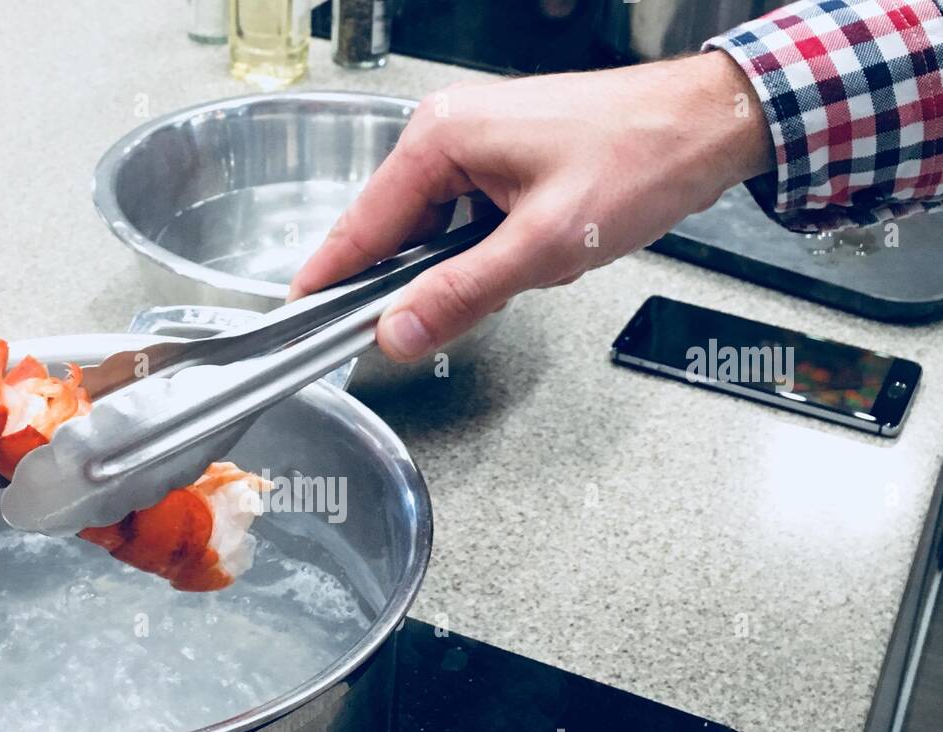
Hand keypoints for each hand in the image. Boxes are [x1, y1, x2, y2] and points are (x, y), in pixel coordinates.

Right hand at [289, 51, 772, 361]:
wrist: (706, 124)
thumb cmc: (637, 160)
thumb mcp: (543, 246)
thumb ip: (460, 294)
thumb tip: (394, 333)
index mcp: (439, 140)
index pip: (360, 225)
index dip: (330, 279)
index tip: (299, 320)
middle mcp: (445, 133)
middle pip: (394, 233)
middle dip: (429, 279)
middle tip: (465, 308)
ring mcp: (473, 144)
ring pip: (436, 234)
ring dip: (475, 267)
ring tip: (537, 263)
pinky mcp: (499, 159)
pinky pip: (468, 223)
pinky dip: (496, 251)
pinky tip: (543, 252)